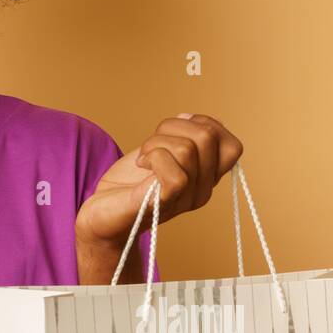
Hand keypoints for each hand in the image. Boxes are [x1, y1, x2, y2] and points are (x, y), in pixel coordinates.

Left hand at [75, 113, 242, 249]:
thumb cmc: (128, 184)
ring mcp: (184, 199)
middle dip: (174, 127)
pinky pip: (175, 173)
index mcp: (207, 177)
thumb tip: (191, 117)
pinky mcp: (163, 203)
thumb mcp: (160, 152)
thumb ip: (181, 137)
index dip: (205, 125)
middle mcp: (203, 191)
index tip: (175, 131)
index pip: (232, 146)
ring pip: (188, 149)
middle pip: (208, 137)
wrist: (100, 215)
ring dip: (156, 142)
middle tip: (153, 144)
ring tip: (144, 156)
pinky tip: (142, 164)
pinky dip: (153, 157)